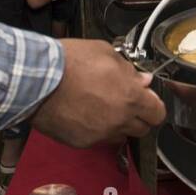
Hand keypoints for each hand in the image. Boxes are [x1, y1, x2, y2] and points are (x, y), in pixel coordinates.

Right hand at [30, 39, 165, 145]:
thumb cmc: (71, 61)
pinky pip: (98, 139)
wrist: (37, 80)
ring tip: (104, 108)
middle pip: (142, 128)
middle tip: (126, 102)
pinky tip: (85, 114)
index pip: (158, 114)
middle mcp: (119, 120)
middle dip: (139, 116)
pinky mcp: (82, 142)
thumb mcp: (105, 53)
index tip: (147, 99)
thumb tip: (142, 81)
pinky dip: (97, 130)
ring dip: (119, 125)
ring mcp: (100, 134)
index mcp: (130, 97)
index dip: (154, 106)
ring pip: (121, 136)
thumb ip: (129, 70)